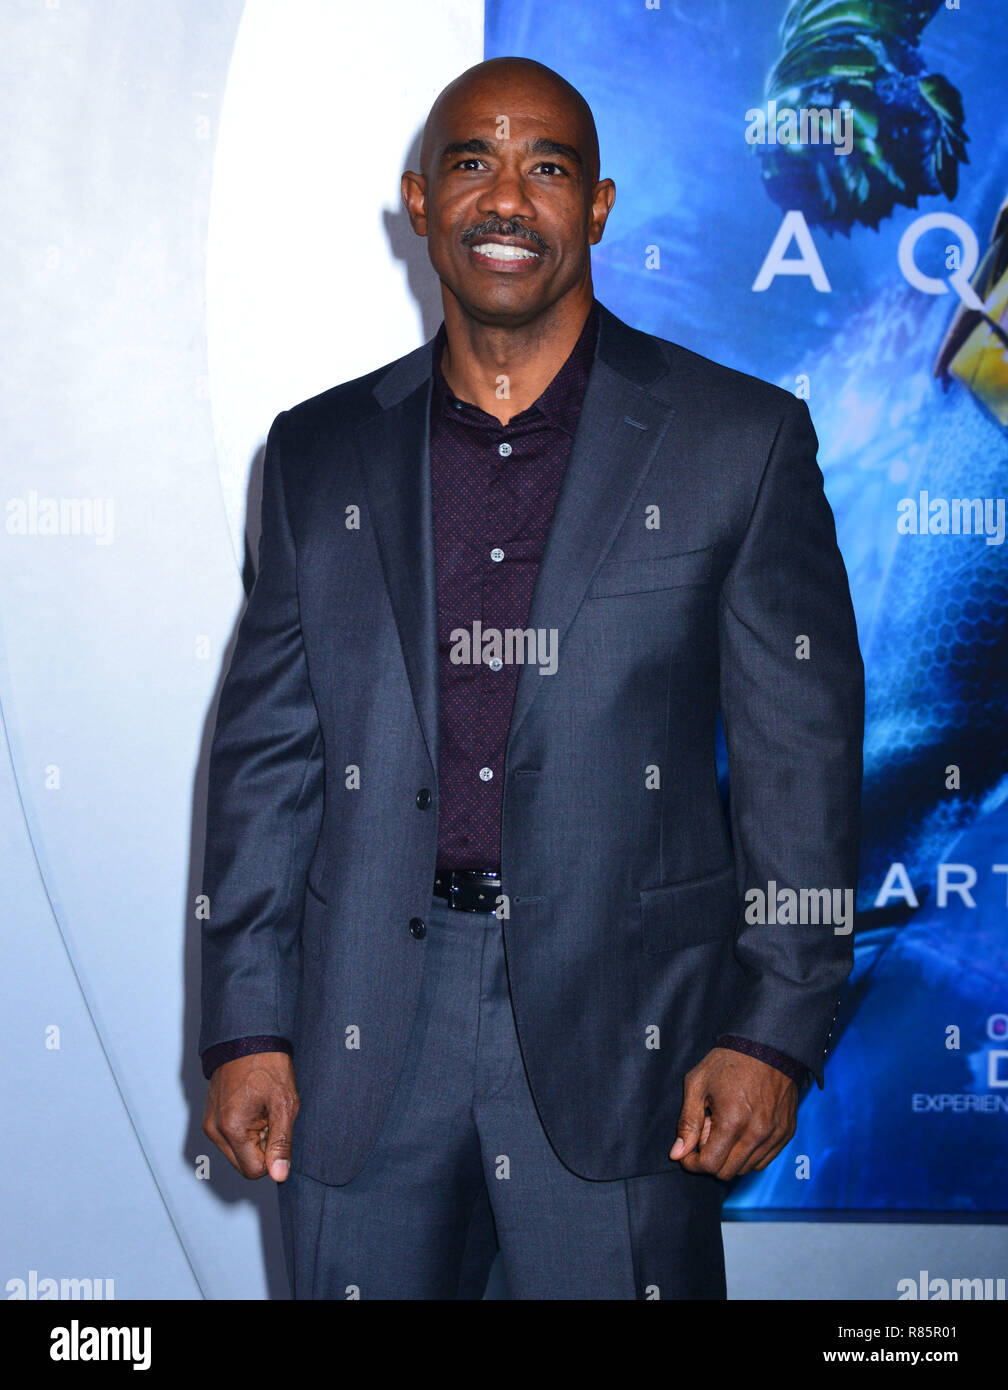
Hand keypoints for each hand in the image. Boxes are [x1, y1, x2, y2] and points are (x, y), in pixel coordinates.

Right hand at [202, 1051, 298, 1181]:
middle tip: (271, 1118)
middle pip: (243, 1164)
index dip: (273, 1157)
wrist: (248, 1037)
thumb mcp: (284, 1104)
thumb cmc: (268, 1066)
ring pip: (237, 1152)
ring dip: (254, 1139)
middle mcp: (214, 1130)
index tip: (278, 1131)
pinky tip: (253, 1108)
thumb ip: (281, 1143)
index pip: (254, 1171)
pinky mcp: (211, 1117)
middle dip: (262, 1148)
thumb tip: (279, 1175)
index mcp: (230, 1129)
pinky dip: (245, 1130)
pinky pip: (230, 1138)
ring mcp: (210, 1123)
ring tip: (262, 1111)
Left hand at [669, 1046, 796, 1179]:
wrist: (767, 1045)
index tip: (687, 1152)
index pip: (710, 1165)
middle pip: (728, 1172)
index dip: (693, 1162)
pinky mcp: (786, 1133)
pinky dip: (750, 1154)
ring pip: (747, 1169)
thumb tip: (677, 1154)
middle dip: (711, 1159)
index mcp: (732, 1122)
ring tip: (725, 1129)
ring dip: (731, 1157)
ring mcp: (775, 1135)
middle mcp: (757, 1134)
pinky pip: (765, 1159)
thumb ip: (687, 1122)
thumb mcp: (698, 1084)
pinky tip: (742, 1131)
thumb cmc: (729, 1061)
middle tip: (707, 1133)